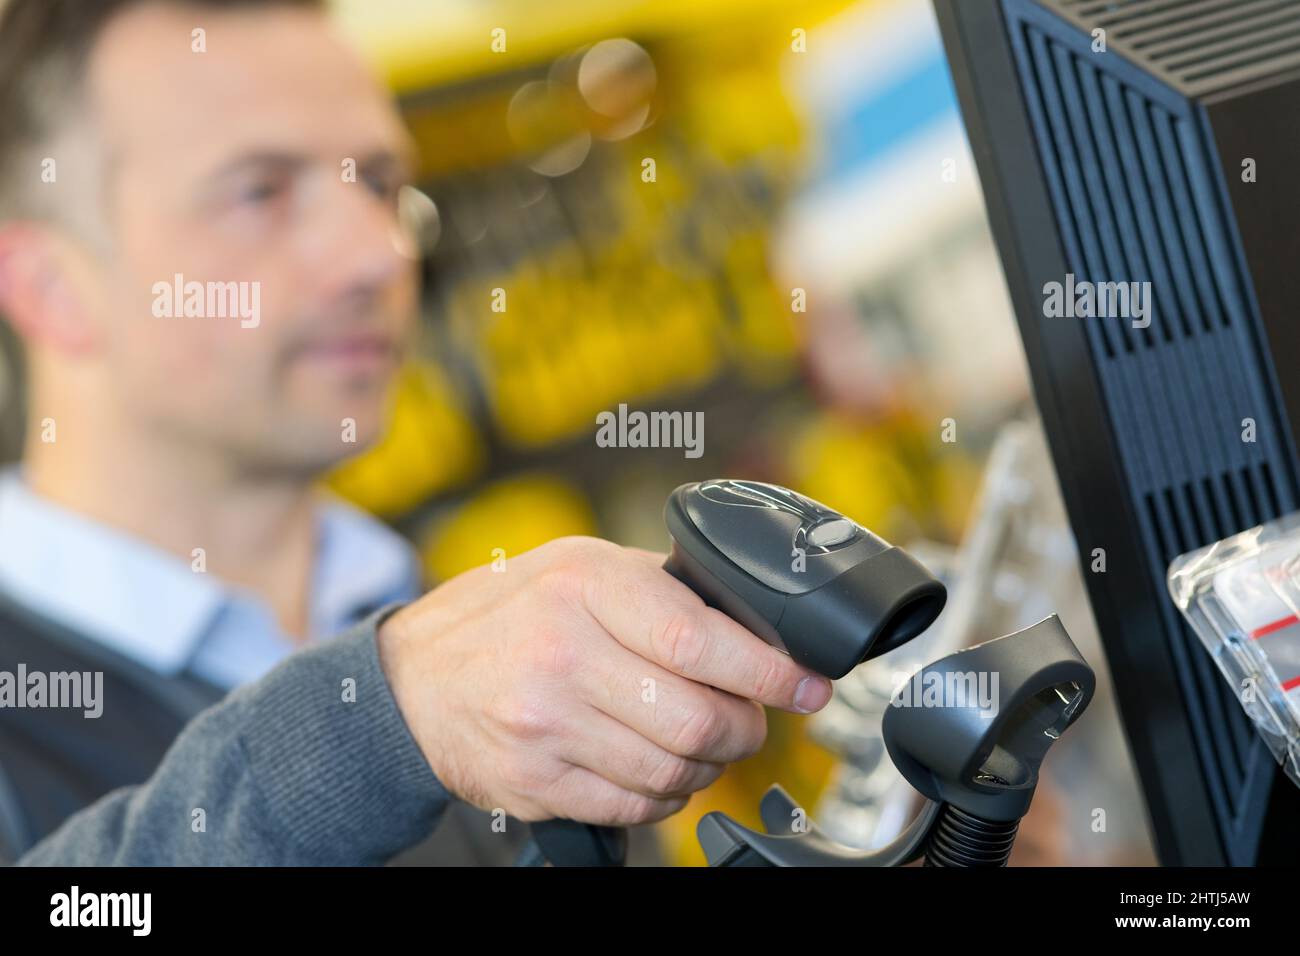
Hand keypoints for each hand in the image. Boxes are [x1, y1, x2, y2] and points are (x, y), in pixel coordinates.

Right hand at [376, 535, 832, 826]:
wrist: (415, 675)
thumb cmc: (512, 612)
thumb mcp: (581, 565)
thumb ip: (660, 589)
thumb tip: (757, 625)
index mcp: (584, 586)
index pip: (698, 640)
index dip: (769, 672)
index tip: (808, 686)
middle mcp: (562, 653)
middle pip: (698, 718)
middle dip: (745, 728)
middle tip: (748, 718)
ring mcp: (545, 724)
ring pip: (673, 770)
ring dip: (707, 764)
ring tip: (697, 740)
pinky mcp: (534, 781)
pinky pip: (634, 806)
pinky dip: (663, 793)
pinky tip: (653, 765)